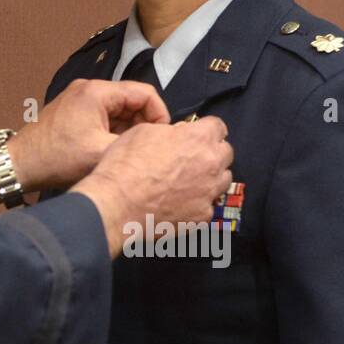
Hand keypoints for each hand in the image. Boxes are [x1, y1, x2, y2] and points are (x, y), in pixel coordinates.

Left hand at [9, 78, 170, 191]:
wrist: (20, 164)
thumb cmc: (58, 159)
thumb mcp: (102, 153)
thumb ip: (135, 144)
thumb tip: (158, 143)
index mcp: (97, 91)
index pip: (145, 93)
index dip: (160, 114)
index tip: (161, 138)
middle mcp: (88, 88)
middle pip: (131, 99)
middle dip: (143, 123)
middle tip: (145, 148)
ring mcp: (79, 98)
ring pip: (118, 108)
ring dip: (128, 128)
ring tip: (128, 151)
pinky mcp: (72, 110)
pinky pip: (104, 114)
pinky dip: (113, 129)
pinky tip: (112, 149)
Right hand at [71, 117, 233, 256]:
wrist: (118, 204)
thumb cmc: (125, 166)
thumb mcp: (142, 131)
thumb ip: (170, 130)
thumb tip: (179, 134)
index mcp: (198, 138)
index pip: (218, 127)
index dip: (205, 129)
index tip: (198, 134)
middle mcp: (210, 164)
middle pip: (226, 152)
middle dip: (211, 152)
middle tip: (191, 156)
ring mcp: (209, 192)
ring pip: (223, 180)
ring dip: (211, 177)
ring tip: (189, 180)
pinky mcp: (202, 216)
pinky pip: (208, 204)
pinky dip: (198, 201)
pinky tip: (180, 201)